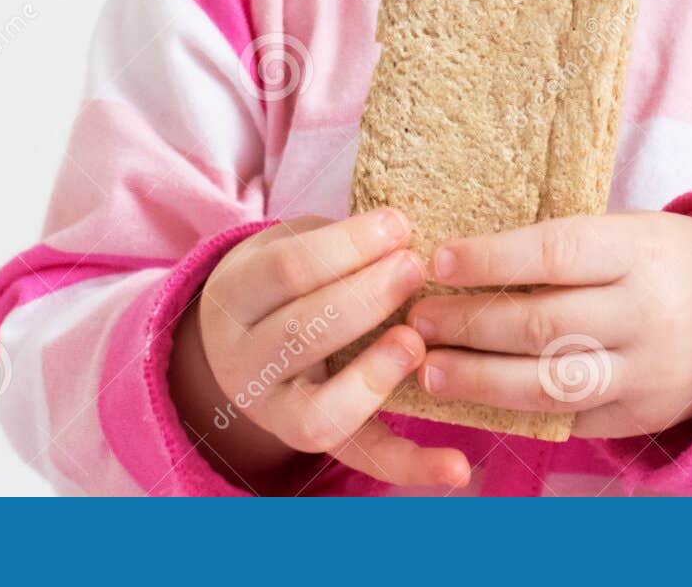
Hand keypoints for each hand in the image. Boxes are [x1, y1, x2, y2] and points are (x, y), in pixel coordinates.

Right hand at [183, 209, 471, 488]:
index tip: (398, 225)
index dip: (346, 247)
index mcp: (235, 297)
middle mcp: (246, 361)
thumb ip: (335, 243)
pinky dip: (412, 467)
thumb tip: (406, 234)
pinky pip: (362, 460)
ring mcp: (276, 412)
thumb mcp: (289, 243)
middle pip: (301, 334)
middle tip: (415, 268)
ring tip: (416, 341)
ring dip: (376, 376)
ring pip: (321, 411)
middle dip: (366, 299)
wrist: (235, 339)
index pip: (286, 271)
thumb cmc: (284, 277)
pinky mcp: (316, 444)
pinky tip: (457, 466)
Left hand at [404, 210, 691, 437]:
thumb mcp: (622, 231)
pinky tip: (468, 401)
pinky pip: (567, 420)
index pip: (556, 253)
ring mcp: (645, 372)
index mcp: (636, 253)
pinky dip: (512, 412)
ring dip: (480, 379)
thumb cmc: (655, 258)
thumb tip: (457, 257)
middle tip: (418, 319)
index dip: (493, 259)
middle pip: (545, 324)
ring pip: (552, 384)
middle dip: (471, 324)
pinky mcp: (639, 417)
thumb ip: (558, 246)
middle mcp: (644, 314)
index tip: (439, 260)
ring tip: (429, 370)